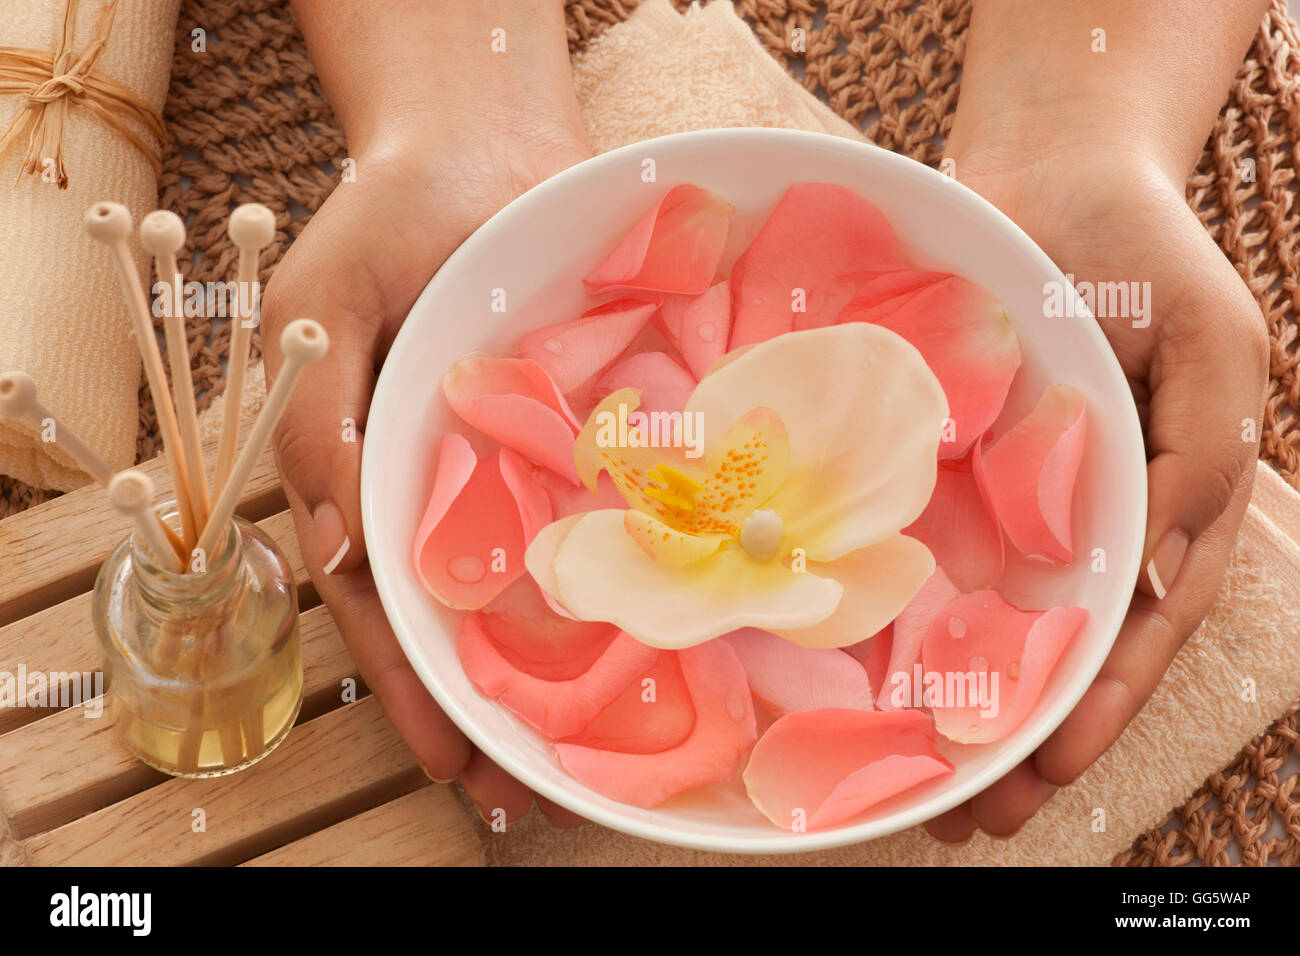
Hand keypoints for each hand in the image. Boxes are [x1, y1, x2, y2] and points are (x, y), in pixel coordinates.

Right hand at [261, 120, 590, 826]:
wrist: (478, 153)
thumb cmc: (383, 225)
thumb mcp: (319, 315)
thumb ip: (318, 424)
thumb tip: (333, 550)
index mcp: (363, 478)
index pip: (381, 605)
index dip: (411, 686)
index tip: (452, 762)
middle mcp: (439, 488)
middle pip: (459, 617)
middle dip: (485, 706)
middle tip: (527, 795)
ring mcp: (507, 468)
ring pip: (526, 581)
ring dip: (550, 662)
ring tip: (590, 751)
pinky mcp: (569, 436)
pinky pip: (588, 512)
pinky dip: (607, 571)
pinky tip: (648, 628)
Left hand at [924, 147, 1268, 841]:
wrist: (1052, 173)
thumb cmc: (1144, 253)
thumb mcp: (1210, 347)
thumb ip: (1197, 459)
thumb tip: (1159, 575)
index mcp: (1159, 509)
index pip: (1133, 633)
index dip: (1093, 707)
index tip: (1042, 773)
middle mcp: (1081, 520)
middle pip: (1053, 651)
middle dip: (1014, 741)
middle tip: (962, 818)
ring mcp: (1012, 500)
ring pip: (984, 619)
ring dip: (952, 703)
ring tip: (908, 783)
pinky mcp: (946, 469)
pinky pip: (921, 548)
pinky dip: (900, 613)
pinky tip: (861, 670)